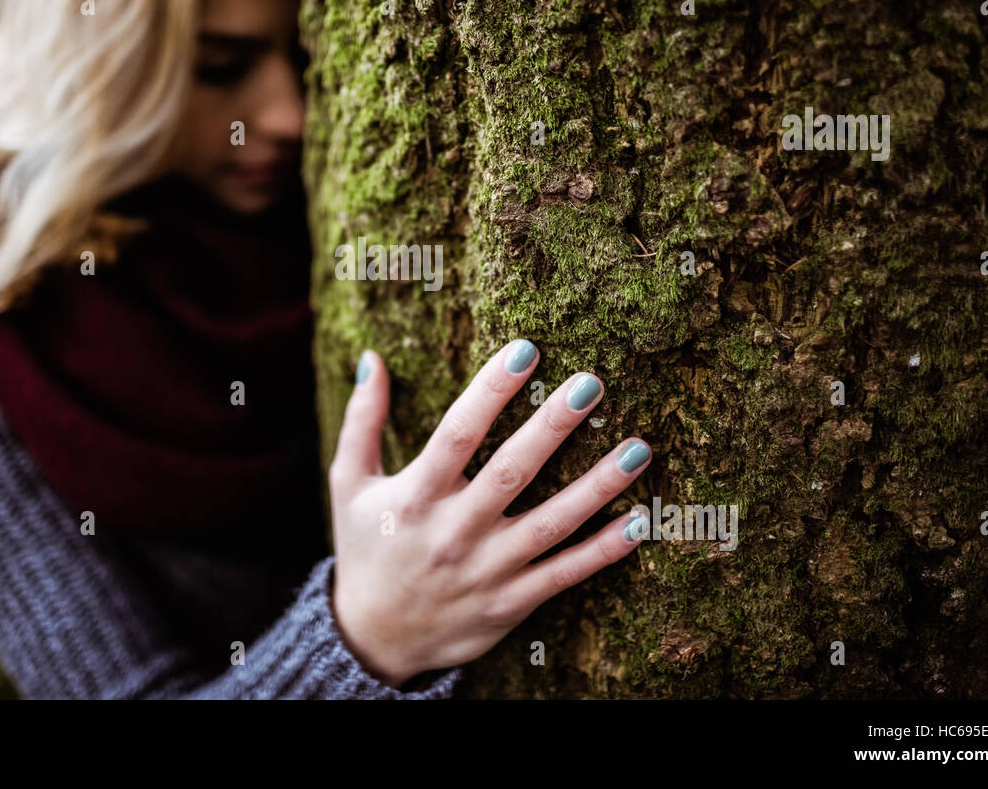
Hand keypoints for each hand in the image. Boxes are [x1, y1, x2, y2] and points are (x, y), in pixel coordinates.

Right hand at [327, 339, 652, 687]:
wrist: (373, 637)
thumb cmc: (365, 546)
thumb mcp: (349, 483)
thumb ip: (361, 421)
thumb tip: (371, 359)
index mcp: (415, 496)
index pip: (457, 434)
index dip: (490, 391)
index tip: (525, 351)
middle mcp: (453, 532)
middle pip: (511, 472)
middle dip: (553, 426)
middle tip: (591, 385)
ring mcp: (486, 570)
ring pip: (550, 524)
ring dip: (597, 487)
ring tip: (638, 448)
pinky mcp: (510, 603)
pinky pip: (563, 575)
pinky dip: (602, 552)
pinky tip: (638, 521)